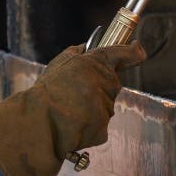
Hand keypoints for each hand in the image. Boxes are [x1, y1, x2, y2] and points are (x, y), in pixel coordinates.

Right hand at [0, 40, 145, 175]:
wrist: (38, 124)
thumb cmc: (45, 94)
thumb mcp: (59, 63)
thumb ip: (76, 53)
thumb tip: (86, 48)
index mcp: (96, 63)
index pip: (125, 54)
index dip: (134, 52)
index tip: (137, 50)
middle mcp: (105, 83)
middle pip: (112, 84)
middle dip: (100, 87)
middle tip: (78, 93)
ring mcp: (106, 107)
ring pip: (106, 106)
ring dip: (93, 108)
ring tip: (71, 110)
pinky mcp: (103, 128)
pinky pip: (100, 125)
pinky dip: (89, 126)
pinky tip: (74, 124)